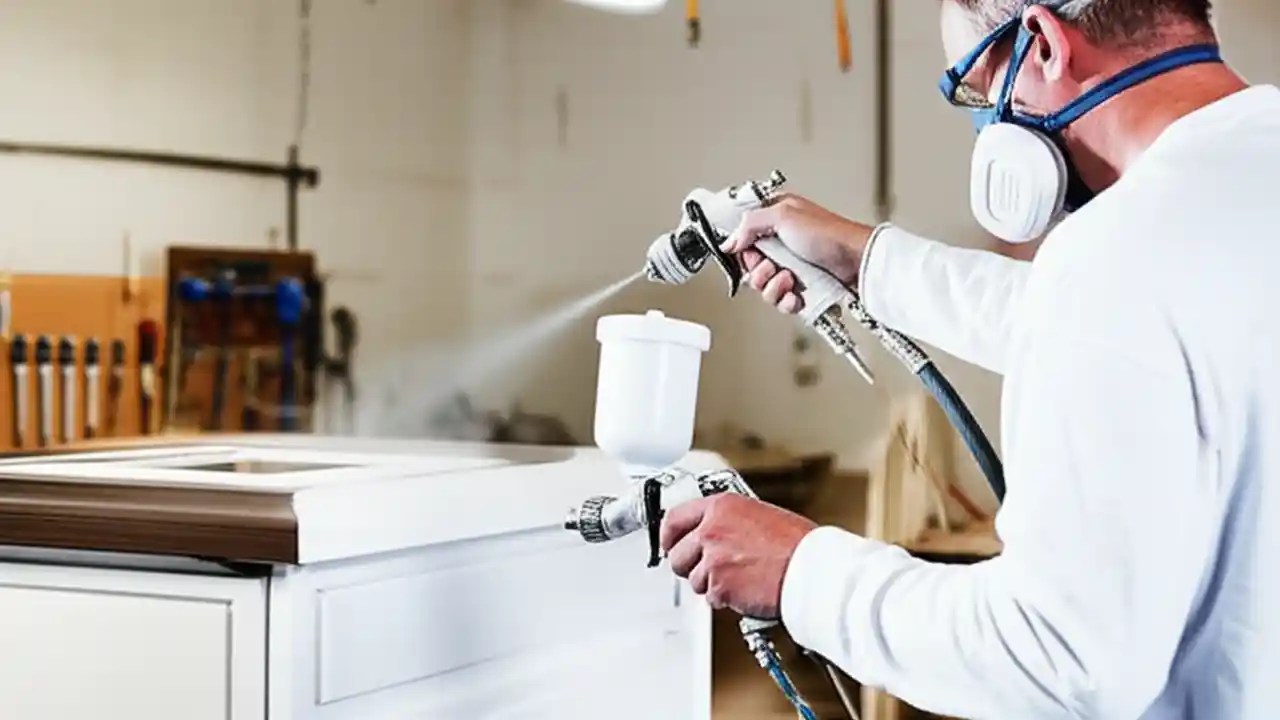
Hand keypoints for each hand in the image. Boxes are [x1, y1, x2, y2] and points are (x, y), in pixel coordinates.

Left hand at [660, 493, 817, 618]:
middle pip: (676, 555)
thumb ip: (728, 523)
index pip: (674, 519)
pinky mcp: (719, 585)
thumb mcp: (759, 515)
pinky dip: (726, 599)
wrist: (812, 570)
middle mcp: (711, 529)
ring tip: (741, 578)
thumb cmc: (797, 545)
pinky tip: (747, 589)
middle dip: (688, 567)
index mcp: (721, 507)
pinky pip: (711, 597)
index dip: (668, 536)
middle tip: (709, 571)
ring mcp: (713, 558)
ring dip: (712, 584)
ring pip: (694, 580)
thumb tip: (710, 534)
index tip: (669, 545)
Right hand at [721, 194, 874, 314]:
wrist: (857, 260)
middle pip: (750, 267)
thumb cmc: (829, 233)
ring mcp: (790, 267)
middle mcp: (780, 244)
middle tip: (773, 266)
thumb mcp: (783, 215)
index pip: (742, 239)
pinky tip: (796, 295)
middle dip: (759, 272)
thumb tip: (730, 240)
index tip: (750, 253)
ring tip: (789, 279)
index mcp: (774, 221)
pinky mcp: (799, 288)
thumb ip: (749, 223)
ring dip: (773, 287)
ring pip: (763, 288)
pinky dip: (786, 301)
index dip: (743, 251)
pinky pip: (780, 302)